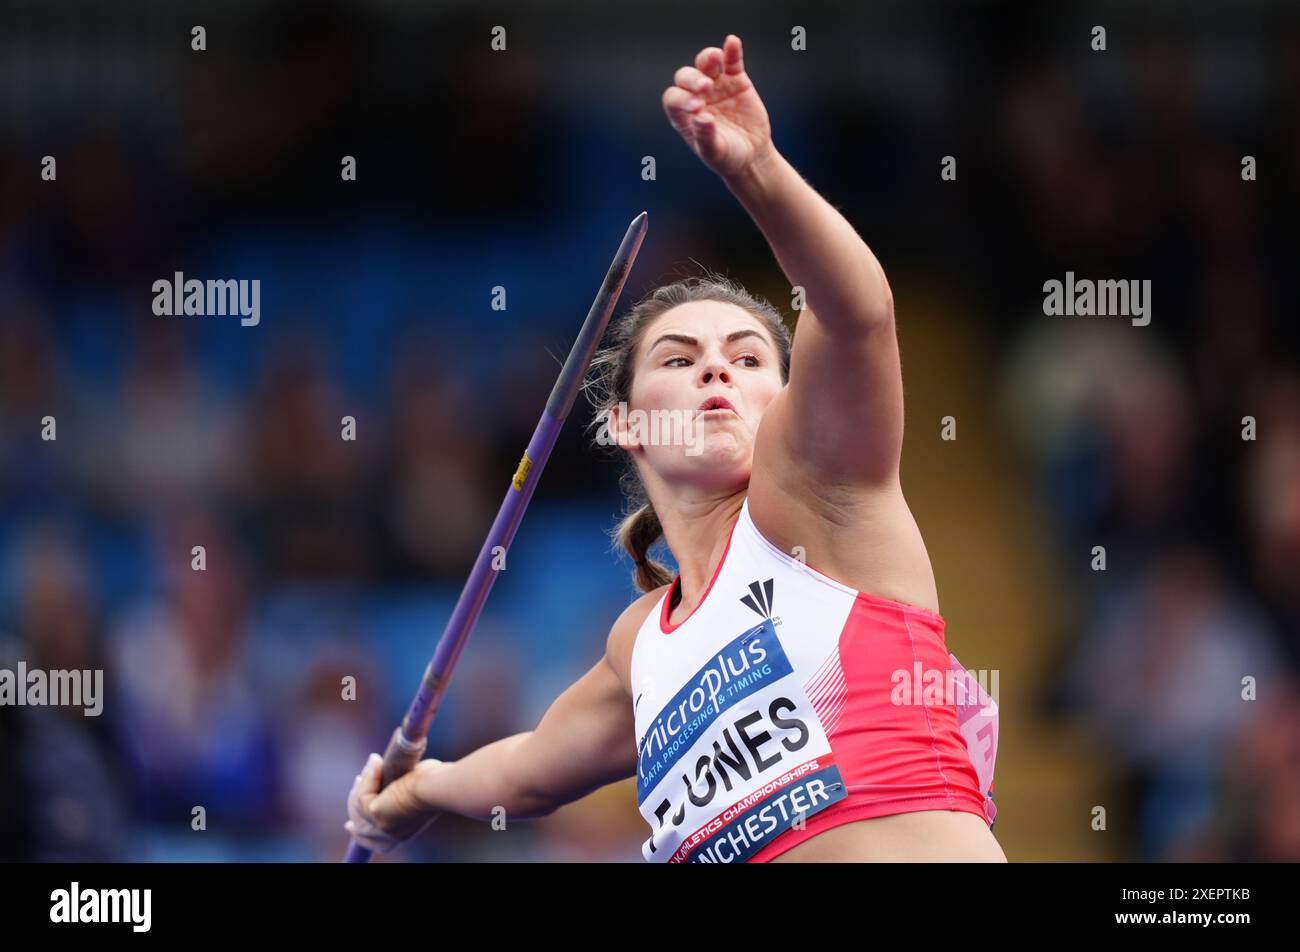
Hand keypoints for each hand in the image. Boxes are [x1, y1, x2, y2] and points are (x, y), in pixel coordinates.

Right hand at [345, 752, 442, 853]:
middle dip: (353, 807)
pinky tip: (376, 761)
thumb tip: (387, 777)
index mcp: (403, 834)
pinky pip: (362, 795)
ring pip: (358, 808)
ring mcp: (382, 827)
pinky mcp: (376, 813)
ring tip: (375, 761)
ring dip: (364, 782)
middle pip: (361, 829)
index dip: (361, 834)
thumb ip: (399, 791)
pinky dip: (368, 776)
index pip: (376, 842)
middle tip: (355, 781)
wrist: (439, 787)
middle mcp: (391, 836)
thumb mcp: (415, 792)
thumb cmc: (437, 783)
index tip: (349, 825)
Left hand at [662, 34, 773, 178]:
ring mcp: (716, 85)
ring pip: (706, 64)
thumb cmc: (727, 157)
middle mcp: (696, 95)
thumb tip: (701, 118)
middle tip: (706, 87)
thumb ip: (705, 136)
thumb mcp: (715, 153)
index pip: (674, 98)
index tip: (697, 107)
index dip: (682, 98)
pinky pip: (732, 61)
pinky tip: (733, 42)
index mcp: (683, 114)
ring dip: (709, 58)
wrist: (752, 155)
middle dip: (693, 79)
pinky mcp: (736, 79)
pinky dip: (732, 51)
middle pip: (686, 77)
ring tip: (716, 59)